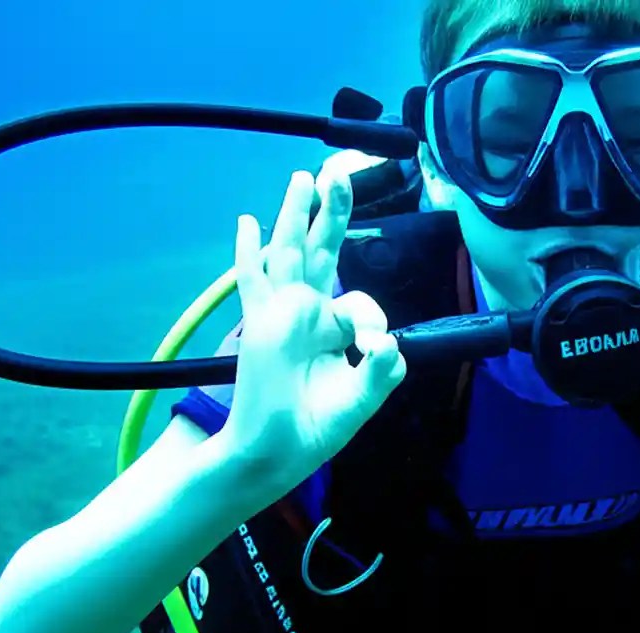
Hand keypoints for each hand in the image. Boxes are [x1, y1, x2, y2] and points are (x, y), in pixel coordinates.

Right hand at [222, 164, 405, 493]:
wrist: (275, 450)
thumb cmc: (315, 427)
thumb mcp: (361, 399)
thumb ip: (381, 372)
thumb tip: (390, 344)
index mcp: (336, 329)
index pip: (359, 302)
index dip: (372, 318)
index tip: (376, 344)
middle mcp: (310, 313)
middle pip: (322, 252)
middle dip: (331, 214)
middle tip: (339, 174)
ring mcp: (282, 313)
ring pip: (289, 252)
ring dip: (295, 214)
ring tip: (303, 177)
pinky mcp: (259, 322)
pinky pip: (252, 280)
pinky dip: (249, 251)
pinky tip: (249, 221)